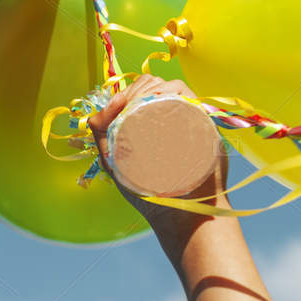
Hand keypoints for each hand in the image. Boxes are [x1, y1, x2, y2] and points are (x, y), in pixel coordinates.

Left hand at [84, 74, 230, 242]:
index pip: (141, 89)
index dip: (127, 91)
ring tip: (139, 105)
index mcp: (155, 121)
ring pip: (172, 86)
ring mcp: (191, 119)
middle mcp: (174, 116)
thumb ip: (103, 141)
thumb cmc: (149, 194)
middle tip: (126, 106)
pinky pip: (191, 98)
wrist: (183, 216)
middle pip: (155, 84)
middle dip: (136, 88)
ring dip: (152, 88)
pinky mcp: (206, 126)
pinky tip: (159, 99)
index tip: (117, 104)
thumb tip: (95, 115)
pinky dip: (173, 91)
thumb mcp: (116, 165)